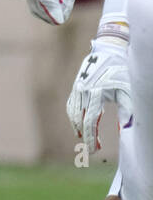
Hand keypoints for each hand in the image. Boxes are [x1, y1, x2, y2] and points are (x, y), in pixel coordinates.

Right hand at [67, 34, 131, 155]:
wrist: (110, 49)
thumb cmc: (122, 70)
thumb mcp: (128, 90)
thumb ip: (128, 110)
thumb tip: (126, 129)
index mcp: (95, 93)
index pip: (90, 121)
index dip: (91, 137)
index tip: (94, 150)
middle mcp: (82, 91)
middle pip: (79, 119)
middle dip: (85, 135)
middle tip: (91, 148)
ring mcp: (77, 88)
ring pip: (73, 112)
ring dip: (77, 126)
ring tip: (83, 137)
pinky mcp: (76, 85)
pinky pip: (71, 104)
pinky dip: (74, 115)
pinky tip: (79, 123)